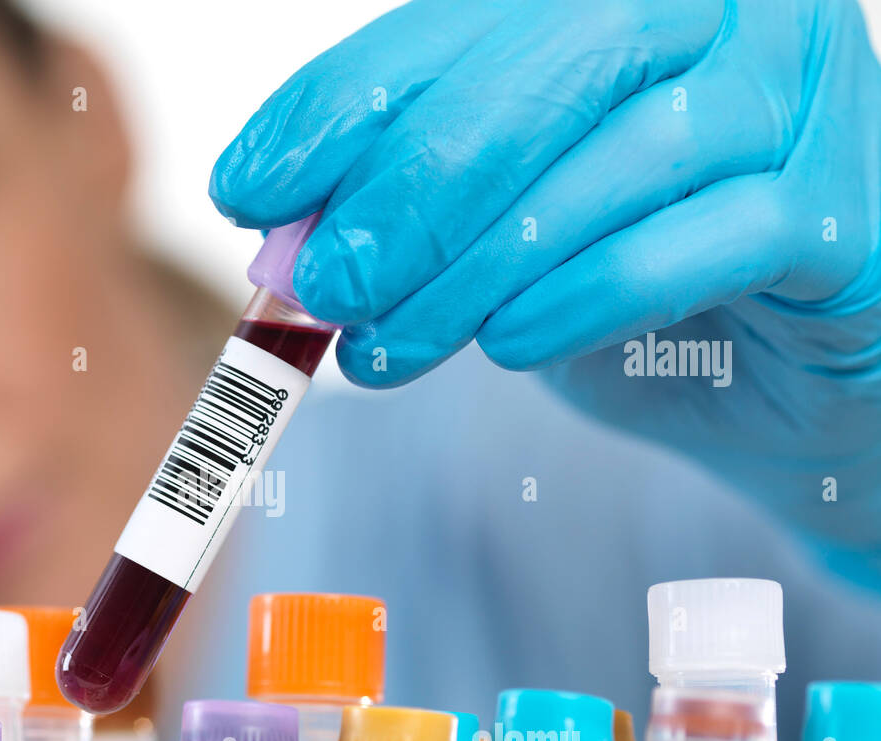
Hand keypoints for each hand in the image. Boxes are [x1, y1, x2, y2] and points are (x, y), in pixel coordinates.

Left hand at [211, 0, 880, 582]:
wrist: (779, 375)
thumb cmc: (627, 279)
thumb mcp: (495, 235)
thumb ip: (406, 214)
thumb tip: (280, 233)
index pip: (460, 22)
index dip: (341, 106)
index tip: (249, 191)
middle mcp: (727, 8)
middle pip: (544, 71)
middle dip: (408, 188)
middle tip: (321, 285)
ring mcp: (803, 97)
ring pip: (616, 161)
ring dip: (476, 267)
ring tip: (387, 348)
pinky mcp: (845, 209)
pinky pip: (698, 240)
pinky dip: (583, 297)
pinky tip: (508, 347)